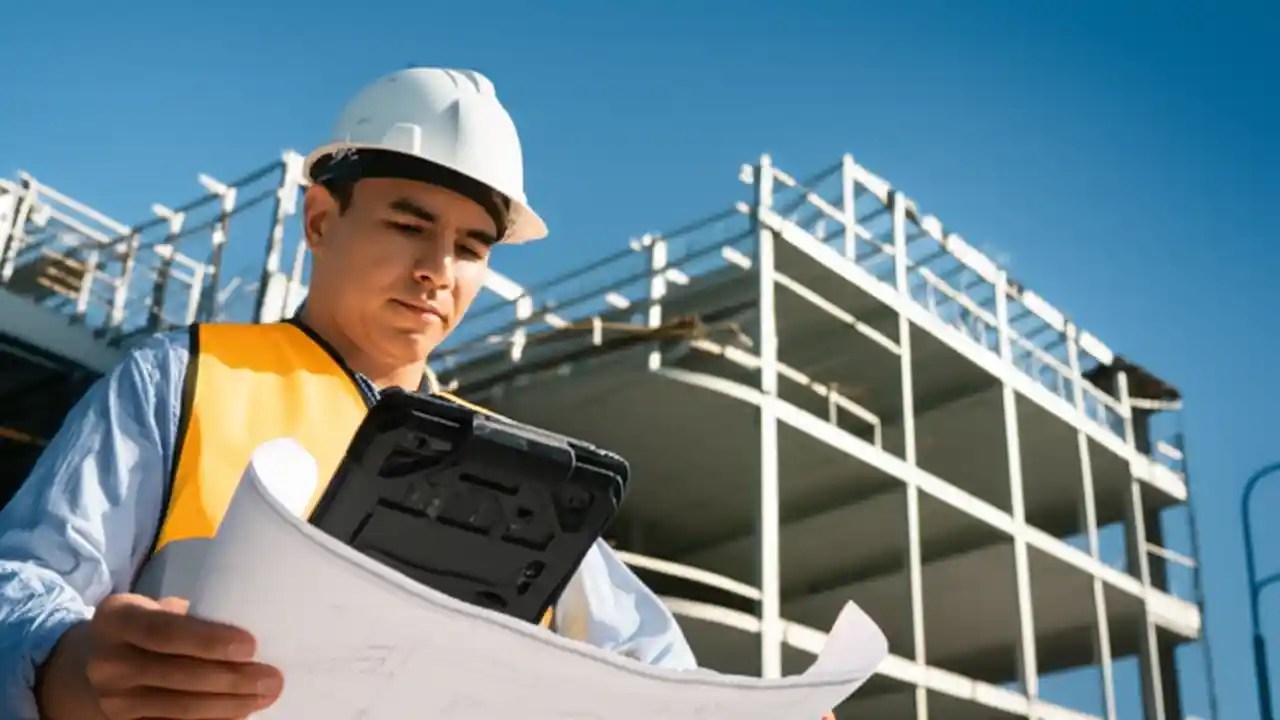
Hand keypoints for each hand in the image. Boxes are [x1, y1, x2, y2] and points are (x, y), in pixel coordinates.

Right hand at [37, 593, 282, 718]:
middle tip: (272, 679)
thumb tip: (253, 620)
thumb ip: (190, 615)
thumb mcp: (152, 608)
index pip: (164, 631)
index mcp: (117, 618)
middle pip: (177, 674)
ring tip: (264, 697)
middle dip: (231, 679)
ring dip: (228, 706)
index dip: (208, 640)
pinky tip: (238, 715)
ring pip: (178, 708)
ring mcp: (111, 701)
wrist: (88, 666)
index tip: (250, 646)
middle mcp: (108, 662)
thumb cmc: (142, 628)